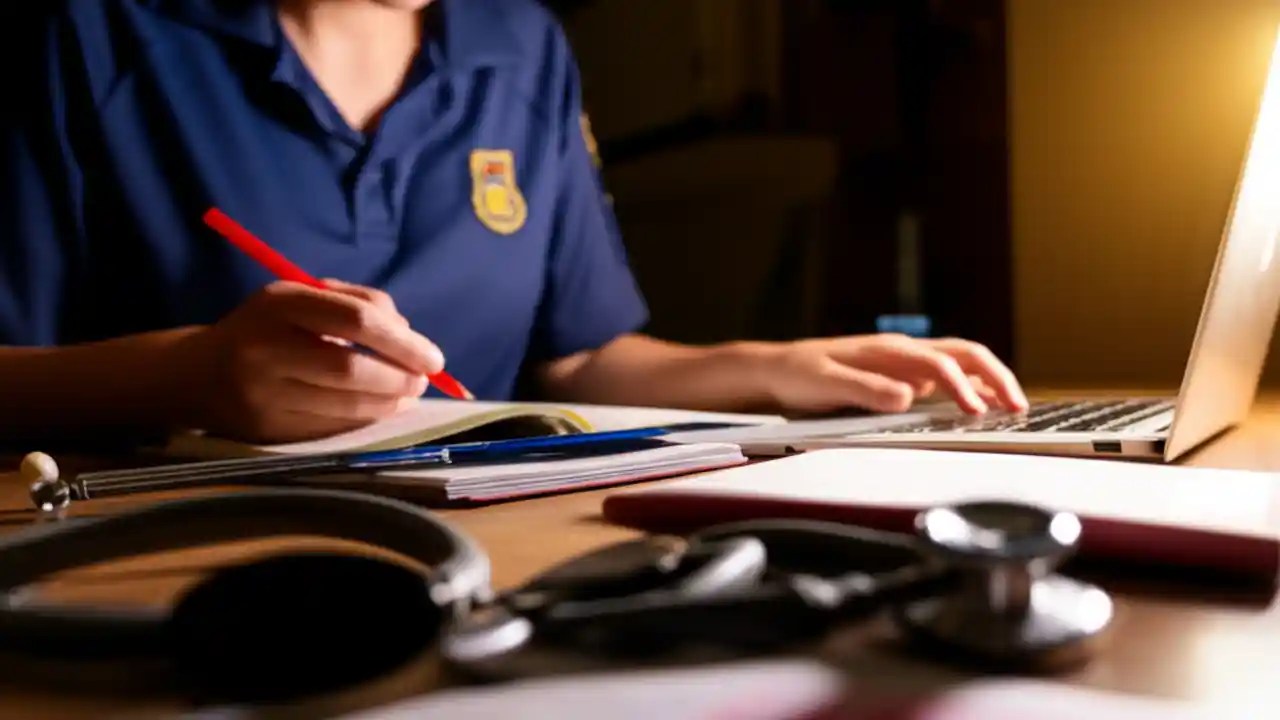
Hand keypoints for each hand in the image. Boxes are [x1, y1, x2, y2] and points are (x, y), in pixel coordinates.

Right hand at [176, 280, 445, 442]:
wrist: (196, 374)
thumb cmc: (266, 329)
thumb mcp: (303, 299)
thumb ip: (359, 303)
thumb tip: (409, 333)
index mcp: (280, 304)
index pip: (356, 321)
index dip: (403, 342)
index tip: (434, 357)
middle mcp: (266, 348)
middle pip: (351, 369)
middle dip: (399, 378)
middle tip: (422, 381)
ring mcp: (263, 393)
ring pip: (344, 404)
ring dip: (389, 403)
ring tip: (406, 394)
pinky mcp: (267, 430)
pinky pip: (331, 428)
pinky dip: (364, 419)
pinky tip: (378, 410)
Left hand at [760, 334, 1027, 415]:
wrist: (780, 368)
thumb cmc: (801, 374)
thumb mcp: (827, 384)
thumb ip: (865, 389)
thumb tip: (905, 398)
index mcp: (889, 350)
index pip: (939, 364)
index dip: (962, 387)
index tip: (976, 412)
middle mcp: (904, 352)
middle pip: (964, 354)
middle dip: (996, 376)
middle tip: (1017, 405)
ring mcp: (906, 362)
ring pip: (961, 362)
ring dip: (989, 380)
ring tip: (1012, 406)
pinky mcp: (903, 375)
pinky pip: (947, 377)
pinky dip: (971, 388)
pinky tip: (981, 406)